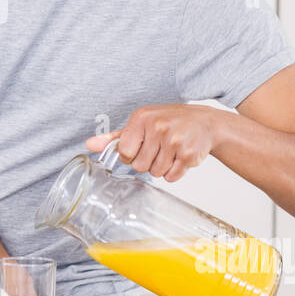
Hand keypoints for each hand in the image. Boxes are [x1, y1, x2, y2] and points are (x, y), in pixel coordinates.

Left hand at [85, 104, 217, 181]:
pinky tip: (180, 157)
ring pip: (155, 173)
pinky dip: (175, 172)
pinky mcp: (189, 154)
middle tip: (159, 149)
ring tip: (170, 152)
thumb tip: (89, 145)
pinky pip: (172, 177)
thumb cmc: (169, 122)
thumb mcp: (142, 123)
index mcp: (142, 118)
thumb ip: (115, 137)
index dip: (131, 156)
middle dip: (148, 163)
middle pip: (139, 166)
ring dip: (162, 168)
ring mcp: (175, 140)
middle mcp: (158, 127)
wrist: (205, 122)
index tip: (141, 147)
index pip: (124, 153)